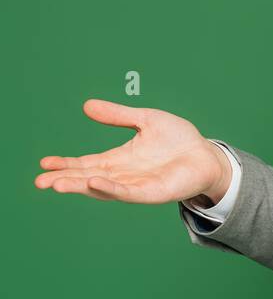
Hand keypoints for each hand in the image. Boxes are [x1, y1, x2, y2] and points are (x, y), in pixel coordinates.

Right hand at [34, 100, 231, 204]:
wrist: (206, 155)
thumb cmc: (178, 139)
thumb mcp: (144, 120)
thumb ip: (117, 116)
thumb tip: (86, 106)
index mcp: (118, 160)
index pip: (86, 164)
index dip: (65, 164)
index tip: (44, 163)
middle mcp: (123, 175)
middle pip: (87, 179)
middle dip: (64, 180)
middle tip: (40, 182)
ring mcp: (136, 186)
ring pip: (102, 188)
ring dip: (80, 186)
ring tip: (57, 184)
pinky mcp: (152, 193)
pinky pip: (127, 192)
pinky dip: (109, 188)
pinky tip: (93, 183)